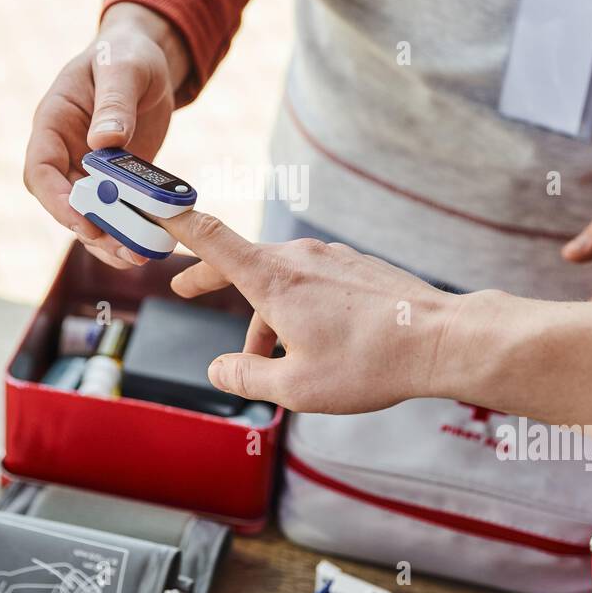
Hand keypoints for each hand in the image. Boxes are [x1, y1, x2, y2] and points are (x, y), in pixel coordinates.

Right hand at [23, 3, 190, 268]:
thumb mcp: (122, 68)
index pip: (40, 169)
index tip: (82, 219)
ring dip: (109, 239)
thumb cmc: (126, 55)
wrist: (145, 59)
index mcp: (53, 122)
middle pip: (63, 202)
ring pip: (87, 215)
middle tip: (120, 247)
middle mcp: (64, 151)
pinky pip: (113, 212)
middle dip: (89, 228)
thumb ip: (114, 103)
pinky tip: (146, 247)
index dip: (56, 199)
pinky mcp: (113, 181)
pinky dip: (126, 231)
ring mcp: (86, 170)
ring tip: (137, 256)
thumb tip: (104, 141)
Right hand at [158, 211, 464, 412]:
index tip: (152, 203)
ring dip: (267, 317)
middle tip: (183, 288)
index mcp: (273, 280)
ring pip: (281, 283)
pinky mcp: (356, 268)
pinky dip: (299, 310)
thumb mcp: (296, 388)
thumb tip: (218, 370)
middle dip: (210, 280)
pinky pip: (313, 285)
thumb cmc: (369, 365)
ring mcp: (331, 259)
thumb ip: (247, 378)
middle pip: (241, 264)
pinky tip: (317, 347)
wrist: (439, 340)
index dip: (175, 222)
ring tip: (274, 365)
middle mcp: (298, 258)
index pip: (211, 238)